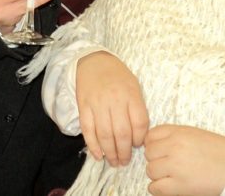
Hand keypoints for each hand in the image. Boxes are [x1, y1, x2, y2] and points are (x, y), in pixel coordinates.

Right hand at [76, 52, 148, 166]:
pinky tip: (98, 155)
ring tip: (114, 162)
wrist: (93, 62)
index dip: (140, 139)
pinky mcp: (83, 106)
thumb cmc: (117, 76)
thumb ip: (137, 108)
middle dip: (124, 152)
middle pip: (121, 133)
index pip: (139, 123)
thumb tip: (139, 135)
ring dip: (110, 153)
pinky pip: (88, 130)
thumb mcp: (134, 86)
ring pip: (104, 134)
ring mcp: (97, 103)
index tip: (138, 145)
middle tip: (125, 162)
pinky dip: (93, 145)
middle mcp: (114, 99)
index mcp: (131, 94)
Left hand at [144, 125, 224, 195]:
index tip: (161, 151)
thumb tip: (153, 144)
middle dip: (156, 160)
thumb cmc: (219, 151)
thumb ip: (173, 136)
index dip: (154, 145)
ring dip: (158, 175)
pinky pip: (155, 188)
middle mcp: (174, 146)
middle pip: (149, 153)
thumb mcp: (194, 134)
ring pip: (150, 170)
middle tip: (169, 165)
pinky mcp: (180, 185)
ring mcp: (176, 166)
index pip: (150, 136)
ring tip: (171, 176)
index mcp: (178, 132)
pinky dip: (159, 189)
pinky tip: (169, 186)